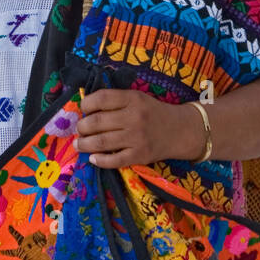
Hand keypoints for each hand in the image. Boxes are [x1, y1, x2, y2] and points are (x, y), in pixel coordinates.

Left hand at [73, 88, 204, 168]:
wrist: (180, 130)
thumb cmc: (153, 113)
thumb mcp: (137, 98)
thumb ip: (115, 101)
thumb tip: (85, 110)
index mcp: (132, 99)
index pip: (101, 98)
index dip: (86, 104)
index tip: (83, 109)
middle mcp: (134, 117)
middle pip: (97, 122)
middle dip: (82, 127)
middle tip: (79, 130)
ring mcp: (137, 138)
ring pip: (101, 142)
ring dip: (84, 144)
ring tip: (79, 144)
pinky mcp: (140, 156)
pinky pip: (113, 160)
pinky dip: (99, 160)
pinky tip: (93, 158)